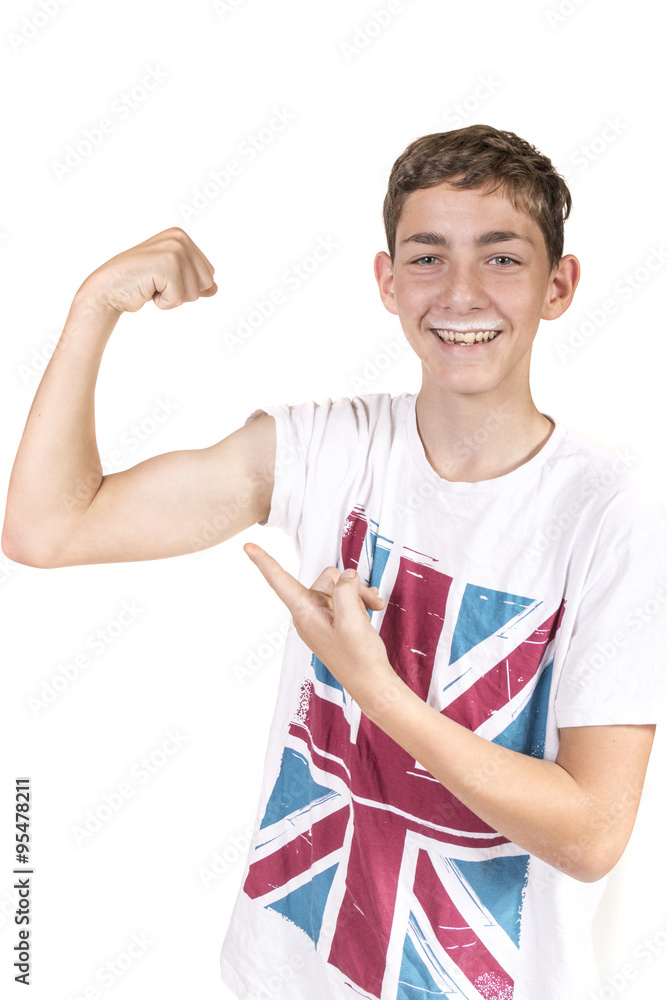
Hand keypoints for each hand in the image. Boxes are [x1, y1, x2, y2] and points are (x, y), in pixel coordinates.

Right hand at [77, 227, 217, 314]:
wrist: (108, 289)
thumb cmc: (137, 283)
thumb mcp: (170, 280)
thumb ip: (193, 281)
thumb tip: (215, 288)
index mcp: (181, 237)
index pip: (209, 274)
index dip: (187, 286)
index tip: (163, 279)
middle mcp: (179, 238)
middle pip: (206, 283)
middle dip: (182, 293)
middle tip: (157, 284)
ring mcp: (174, 249)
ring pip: (195, 293)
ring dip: (172, 298)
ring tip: (151, 286)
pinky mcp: (168, 264)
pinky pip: (179, 299)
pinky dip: (163, 303)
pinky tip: (147, 291)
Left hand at [244, 543, 397, 707]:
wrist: (372, 682)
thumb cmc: (358, 656)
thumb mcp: (352, 618)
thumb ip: (345, 590)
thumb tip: (347, 576)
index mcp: (305, 613)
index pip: (280, 581)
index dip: (265, 562)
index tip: (247, 546)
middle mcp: (309, 613)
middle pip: (327, 579)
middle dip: (352, 586)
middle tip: (370, 602)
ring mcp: (322, 617)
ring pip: (341, 587)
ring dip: (360, 594)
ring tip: (374, 607)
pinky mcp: (334, 620)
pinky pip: (345, 598)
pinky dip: (360, 601)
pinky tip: (373, 608)